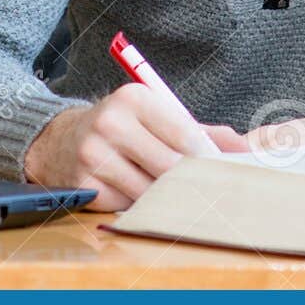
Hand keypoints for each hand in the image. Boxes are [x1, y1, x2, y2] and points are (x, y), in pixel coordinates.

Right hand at [23, 83, 250, 210]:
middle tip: (209, 193)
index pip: (183, 133)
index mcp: (134, 98)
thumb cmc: (123, 129)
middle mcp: (111, 122)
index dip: (207, 158)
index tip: (223, 173)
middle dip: (192, 183)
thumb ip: (202, 132)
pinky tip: (138, 196)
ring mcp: (93, 155)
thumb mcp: (157, 117)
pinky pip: (127, 205)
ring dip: (166, 199)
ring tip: (175, 196)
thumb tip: (244, 150)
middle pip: (169, 166)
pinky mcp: (84, 186)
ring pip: (150, 191)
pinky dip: (139, 206)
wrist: (60, 140)